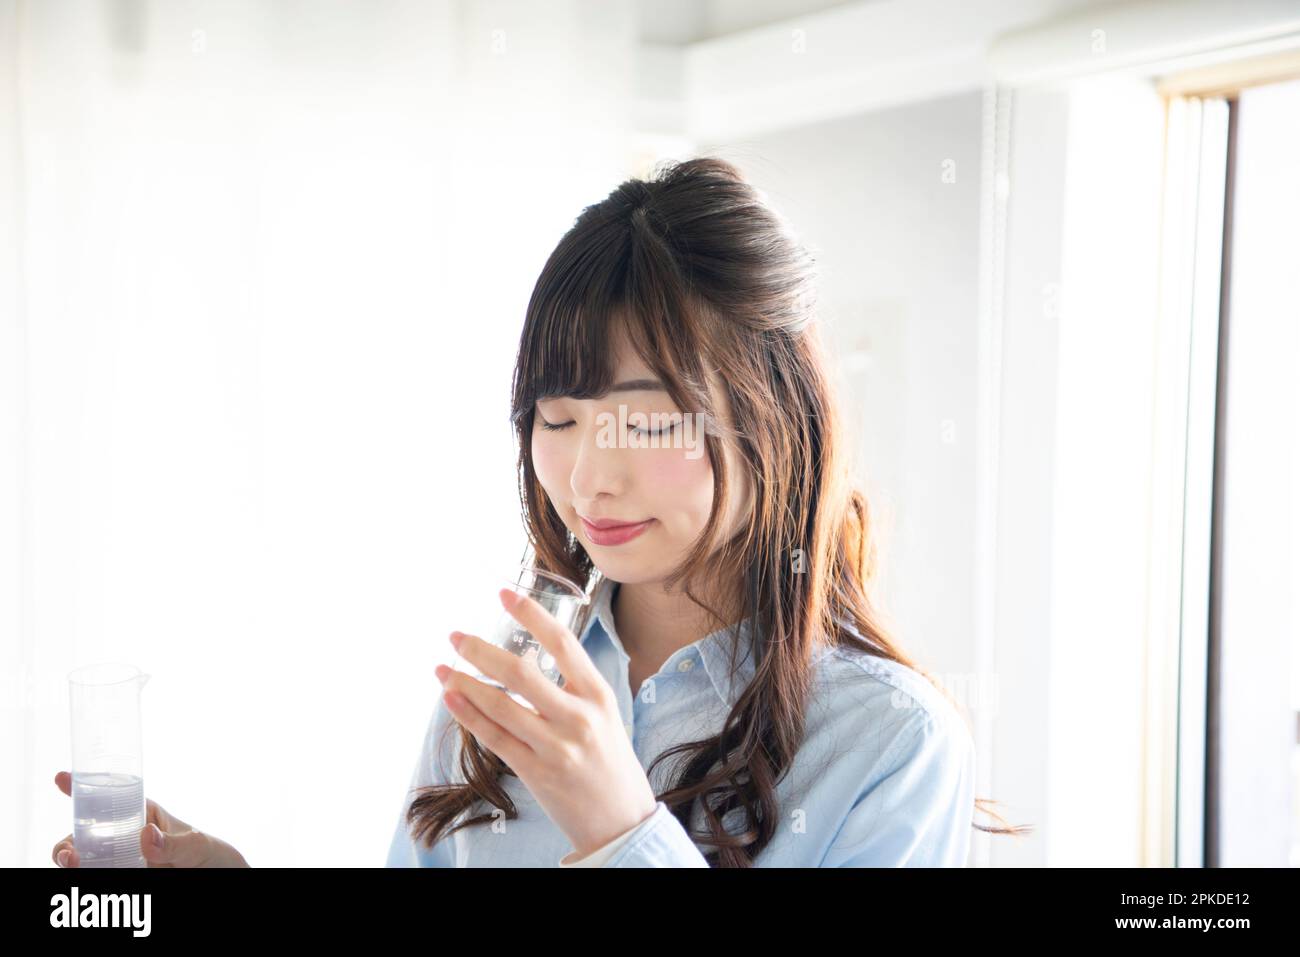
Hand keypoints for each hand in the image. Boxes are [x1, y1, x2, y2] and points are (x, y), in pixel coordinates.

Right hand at [51, 771, 249, 866]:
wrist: (216, 875)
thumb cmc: (206, 853)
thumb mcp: (194, 844)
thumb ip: (173, 843)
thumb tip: (145, 834)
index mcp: (140, 814)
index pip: (107, 797)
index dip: (80, 787)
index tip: (61, 778)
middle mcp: (122, 837)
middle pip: (83, 836)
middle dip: (66, 843)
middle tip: (68, 852)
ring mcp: (118, 860)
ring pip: (83, 861)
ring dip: (70, 862)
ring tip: (73, 864)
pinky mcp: (120, 876)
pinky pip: (95, 876)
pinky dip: (83, 876)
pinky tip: (84, 878)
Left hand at [438, 588, 657, 859]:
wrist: (622, 821)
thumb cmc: (611, 762)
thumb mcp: (605, 715)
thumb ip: (571, 689)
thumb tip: (522, 658)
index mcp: (598, 696)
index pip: (563, 644)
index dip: (532, 615)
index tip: (504, 594)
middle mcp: (577, 718)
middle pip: (520, 672)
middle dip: (481, 650)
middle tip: (456, 636)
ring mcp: (555, 747)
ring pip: (500, 705)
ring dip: (465, 682)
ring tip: (443, 667)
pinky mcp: (535, 773)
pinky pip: (494, 738)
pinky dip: (469, 714)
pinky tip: (452, 697)